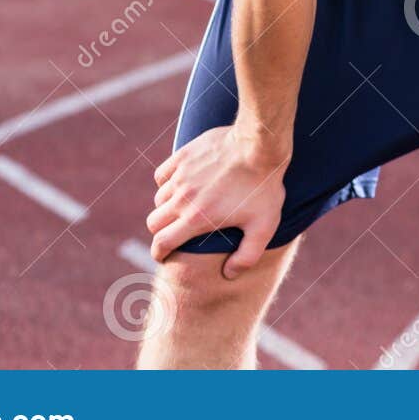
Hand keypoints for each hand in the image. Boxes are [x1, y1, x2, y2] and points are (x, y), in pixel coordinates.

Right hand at [148, 125, 287, 279]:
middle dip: (161, 232)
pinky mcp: (183, 156)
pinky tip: (180, 184)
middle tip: (173, 233)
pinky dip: (166, 183)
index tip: (162, 255)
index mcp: (197, 219)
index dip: (159, 253)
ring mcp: (181, 176)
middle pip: (154, 222)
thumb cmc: (264, 187)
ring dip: (166, 207)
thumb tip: (229, 274)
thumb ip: (247, 256)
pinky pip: (162, 175)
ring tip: (182, 208)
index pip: (162, 242)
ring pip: (159, 199)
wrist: (259, 145)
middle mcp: (183, 199)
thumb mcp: (264, 227)